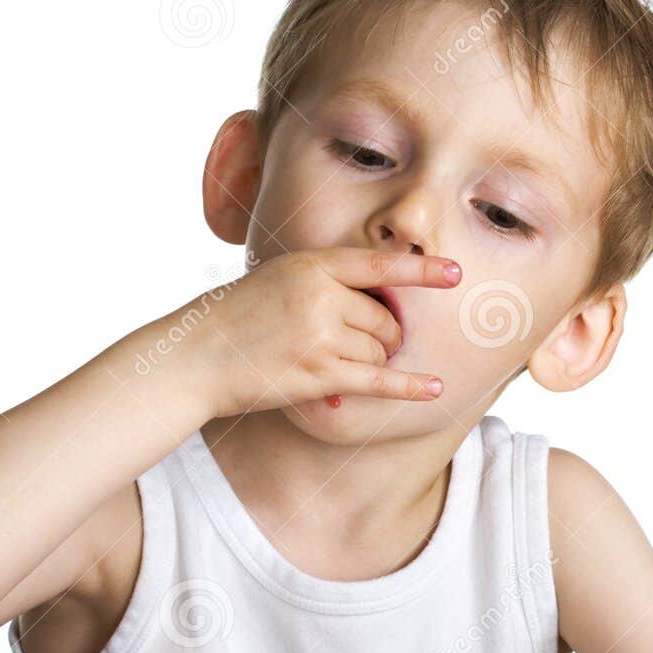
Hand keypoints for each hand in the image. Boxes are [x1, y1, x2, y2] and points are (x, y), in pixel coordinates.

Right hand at [187, 248, 461, 417]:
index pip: (380, 264)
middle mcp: (322, 297)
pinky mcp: (319, 375)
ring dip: (372, 359)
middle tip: (351, 342)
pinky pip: (378, 380)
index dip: (422, 269)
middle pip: (384, 318)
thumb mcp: (281, 277)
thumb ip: (327, 280)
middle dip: (382, 334)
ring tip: (335, 360)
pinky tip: (433, 388)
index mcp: (313, 265)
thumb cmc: (238, 315)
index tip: (455, 274)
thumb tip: (378, 303)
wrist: (198, 355)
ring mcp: (322, 337)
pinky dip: (409, 387)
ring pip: (380, 349)